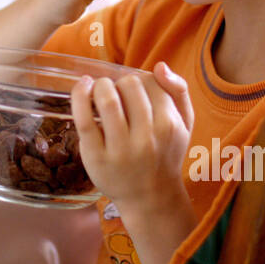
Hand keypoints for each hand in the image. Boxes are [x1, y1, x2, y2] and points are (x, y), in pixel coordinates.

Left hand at [71, 63, 194, 213]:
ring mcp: (120, 148)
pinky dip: (79, 96)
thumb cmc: (165, 155)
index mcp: (169, 125)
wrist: (150, 198)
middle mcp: (146, 137)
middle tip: (117, 94)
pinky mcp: (96, 156)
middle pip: (129, 86)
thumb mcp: (185, 124)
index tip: (135, 93)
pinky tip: (82, 87)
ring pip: (107, 98)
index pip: (150, 82)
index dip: (140, 81)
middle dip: (120, 83)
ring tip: (100, 91)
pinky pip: (84, 119)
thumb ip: (178, 91)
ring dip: (100, 86)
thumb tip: (159, 66)